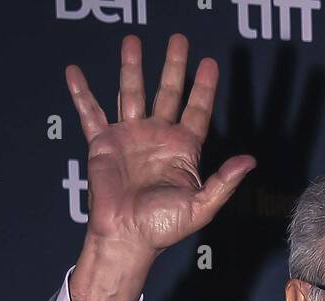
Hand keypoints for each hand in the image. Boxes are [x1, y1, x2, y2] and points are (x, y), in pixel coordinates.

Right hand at [64, 33, 255, 258]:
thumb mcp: (201, 207)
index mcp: (181, 151)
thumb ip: (224, 182)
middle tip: (179, 40)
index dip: (204, 88)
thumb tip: (250, 161)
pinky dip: (81, 93)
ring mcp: (129, 137)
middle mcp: (156, 138)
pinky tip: (74, 73)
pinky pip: (90, 113)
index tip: (210, 63)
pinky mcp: (103, 143)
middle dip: (173, 66)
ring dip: (131, 67)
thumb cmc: (162, 228)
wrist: (126, 237)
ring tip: (132, 40)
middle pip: (167, 93)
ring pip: (132, 93)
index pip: (197, 111)